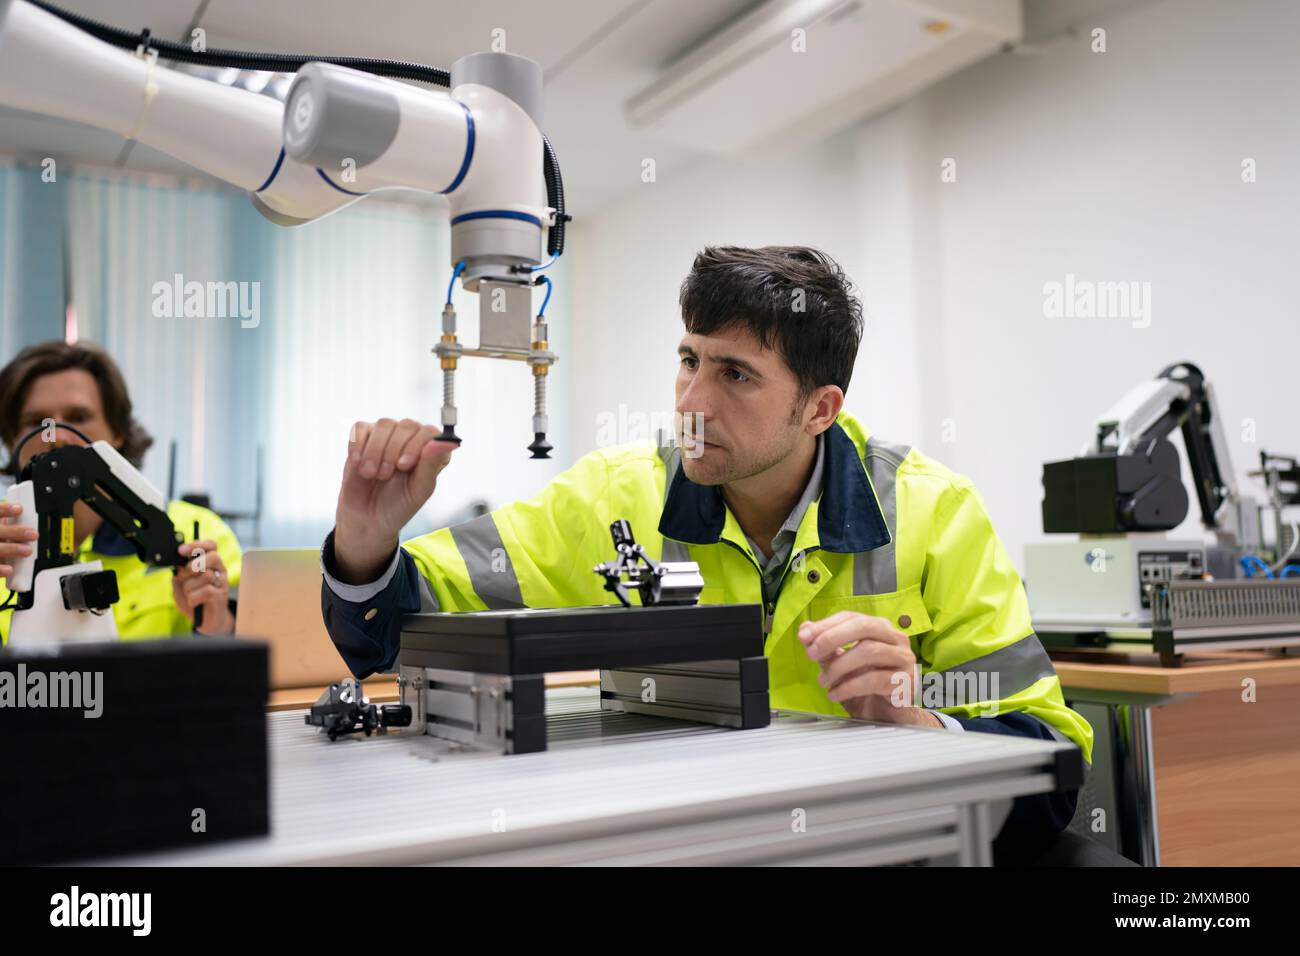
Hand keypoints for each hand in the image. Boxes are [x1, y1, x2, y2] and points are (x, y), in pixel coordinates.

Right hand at [0, 500, 37, 581]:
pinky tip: (10, 570)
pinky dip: (0, 569)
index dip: (6, 509)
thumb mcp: (2, 530)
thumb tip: (32, 523)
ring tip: (27, 550)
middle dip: (15, 531)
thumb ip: (10, 529)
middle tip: (34, 534)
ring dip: (12, 549)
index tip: (20, 509)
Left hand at [172, 539, 233, 634]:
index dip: (197, 545)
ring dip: (190, 586)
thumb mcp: (181, 584)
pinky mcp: (220, 596)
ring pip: (207, 575)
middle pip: (214, 557)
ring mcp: (221, 583)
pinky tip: (193, 602)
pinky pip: (206, 591)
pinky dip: (193, 597)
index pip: (211, 545)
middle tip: (186, 576)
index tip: (181, 551)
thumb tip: (177, 565)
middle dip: (195, 565)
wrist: (206, 621)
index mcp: (210, 563)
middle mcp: (219, 570)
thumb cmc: (194, 600)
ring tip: (189, 594)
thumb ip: (179, 573)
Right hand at [334, 418, 457, 583]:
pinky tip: (358, 463)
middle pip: (407, 425)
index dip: (416, 445)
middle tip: (384, 475)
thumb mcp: (419, 491)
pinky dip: (358, 444)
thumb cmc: (397, 506)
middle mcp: (411, 439)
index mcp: (430, 452)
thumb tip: (448, 441)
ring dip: (375, 450)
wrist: (366, 519)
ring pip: (384, 424)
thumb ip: (432, 464)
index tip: (403, 466)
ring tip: (371, 473)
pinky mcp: (364, 438)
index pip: (430, 432)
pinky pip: (361, 428)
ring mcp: (387, 436)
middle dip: (393, 451)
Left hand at [797, 611, 940, 726]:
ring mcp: (904, 659)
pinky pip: (874, 679)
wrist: (888, 716)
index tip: (803, 636)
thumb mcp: (840, 665)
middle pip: (864, 626)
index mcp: (880, 628)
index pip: (852, 617)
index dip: (826, 624)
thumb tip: (805, 628)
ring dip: (839, 666)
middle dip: (833, 637)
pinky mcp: (906, 682)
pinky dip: (848, 687)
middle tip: (811, 653)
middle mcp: (896, 639)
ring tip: (822, 680)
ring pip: (870, 651)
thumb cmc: (866, 687)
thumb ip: (826, 647)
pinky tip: (834, 694)